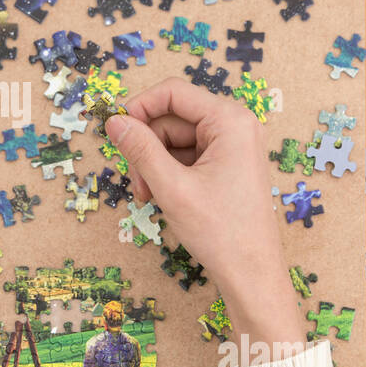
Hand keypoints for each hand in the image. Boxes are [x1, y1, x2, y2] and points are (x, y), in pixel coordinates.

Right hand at [105, 78, 303, 355]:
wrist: (251, 274)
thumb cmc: (220, 231)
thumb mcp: (171, 187)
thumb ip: (140, 149)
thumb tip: (114, 121)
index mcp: (230, 121)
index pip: (172, 93)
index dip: (138, 108)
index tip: (115, 132)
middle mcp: (234, 125)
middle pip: (171, 118)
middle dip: (147, 147)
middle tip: (138, 184)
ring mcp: (232, 145)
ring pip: (174, 139)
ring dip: (154, 164)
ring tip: (151, 197)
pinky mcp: (226, 164)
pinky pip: (186, 155)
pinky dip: (168, 173)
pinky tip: (164, 198)